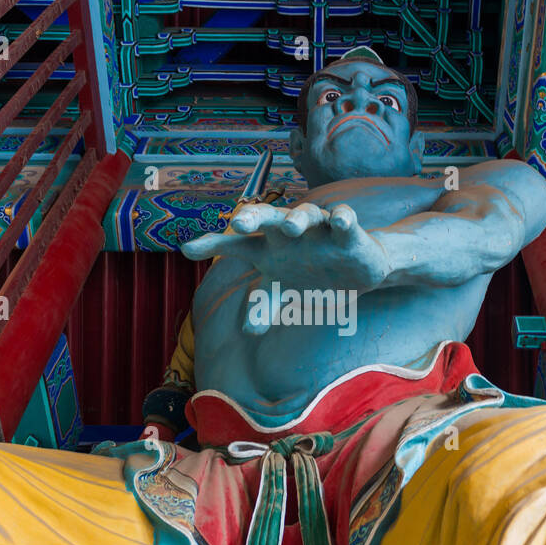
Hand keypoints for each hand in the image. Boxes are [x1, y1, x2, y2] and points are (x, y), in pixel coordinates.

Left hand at [181, 202, 390, 332]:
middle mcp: (289, 234)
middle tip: (239, 224)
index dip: (212, 244)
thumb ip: (265, 306)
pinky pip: (344, 219)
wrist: (357, 270)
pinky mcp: (347, 231)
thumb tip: (249, 330)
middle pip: (267, 218)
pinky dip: (343, 218)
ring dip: (297, 219)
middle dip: (253, 218)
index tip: (187, 250)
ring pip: (304, 214)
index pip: (236, 245)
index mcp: (269, 250)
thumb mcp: (286, 291)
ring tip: (292, 227)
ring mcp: (318, 229)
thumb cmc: (312, 275)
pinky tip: (340, 219)